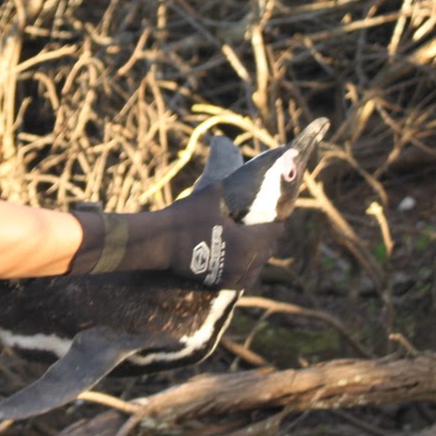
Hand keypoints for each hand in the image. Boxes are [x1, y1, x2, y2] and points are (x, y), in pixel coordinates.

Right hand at [68, 184, 284, 289]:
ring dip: (258, 255)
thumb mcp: (211, 194)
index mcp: (247, 242)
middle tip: (264, 226)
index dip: (276, 222)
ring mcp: (231, 277)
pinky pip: (243, 278)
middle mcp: (244, 263)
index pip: (274, 232)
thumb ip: (228, 181)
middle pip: (268, 250)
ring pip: (256, 267)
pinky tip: (240, 258)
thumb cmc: (185, 216)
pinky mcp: (219, 284)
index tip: (276, 215)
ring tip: (253, 242)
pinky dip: (245, 268)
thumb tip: (232, 151)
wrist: (159, 243)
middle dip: (268, 238)